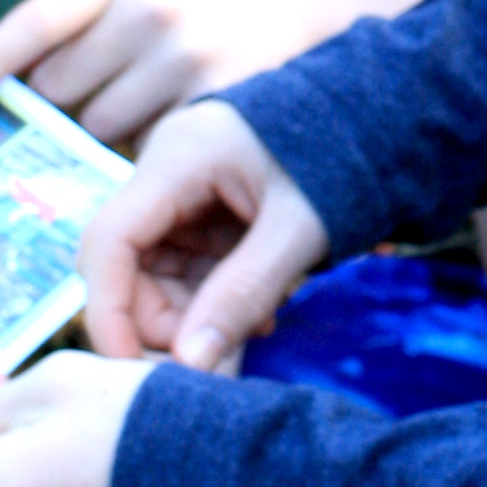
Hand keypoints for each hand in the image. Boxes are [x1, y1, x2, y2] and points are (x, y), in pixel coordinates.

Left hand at [0, 0, 405, 146]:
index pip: (35, 22)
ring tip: (138, 104)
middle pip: (61, 90)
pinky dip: (148, 145)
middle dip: (56, 104)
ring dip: (102, 128)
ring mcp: (187, 58)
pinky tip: (170, 122)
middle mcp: (152, 9)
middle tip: (74, 103)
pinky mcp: (220, 102)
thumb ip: (85, 8)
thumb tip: (5, 79)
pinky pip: (152, 148)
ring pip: (101, 126)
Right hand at [80, 98, 328, 367]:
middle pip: (127, 263)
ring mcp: (183, 191)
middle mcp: (167, 171)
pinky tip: (263, 311)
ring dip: (196, 315)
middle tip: (221, 358)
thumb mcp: (301, 229)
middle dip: (164, 319)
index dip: (108, 309)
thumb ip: (245, 292)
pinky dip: (216, 298)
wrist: (378, 119)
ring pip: (157, 273)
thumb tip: (191, 362)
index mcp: (178, 158)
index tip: (129, 367)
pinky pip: (189, 267)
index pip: (109, 240)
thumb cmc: (346, 158)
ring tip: (261, 326)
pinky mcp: (204, 209)